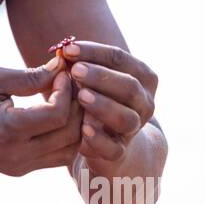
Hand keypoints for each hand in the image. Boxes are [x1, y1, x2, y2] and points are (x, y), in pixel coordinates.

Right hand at [0, 61, 82, 175]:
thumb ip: (30, 76)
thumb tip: (62, 69)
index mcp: (8, 129)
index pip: (57, 114)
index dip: (67, 91)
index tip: (62, 72)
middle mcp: (19, 154)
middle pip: (71, 133)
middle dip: (78, 105)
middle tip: (74, 83)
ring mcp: (22, 166)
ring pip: (71, 149)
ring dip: (77, 123)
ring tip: (69, 99)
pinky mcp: (23, 169)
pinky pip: (60, 156)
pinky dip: (68, 136)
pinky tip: (60, 115)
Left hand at [57, 40, 157, 175]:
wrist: (109, 143)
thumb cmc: (93, 99)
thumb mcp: (89, 80)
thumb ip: (78, 67)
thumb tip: (60, 53)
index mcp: (140, 78)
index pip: (121, 59)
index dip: (95, 52)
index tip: (68, 49)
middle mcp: (143, 103)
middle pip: (129, 87)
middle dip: (102, 77)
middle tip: (75, 71)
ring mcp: (133, 130)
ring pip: (126, 118)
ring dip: (103, 105)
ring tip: (81, 96)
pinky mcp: (119, 154)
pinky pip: (114, 149)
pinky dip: (99, 140)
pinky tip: (83, 129)